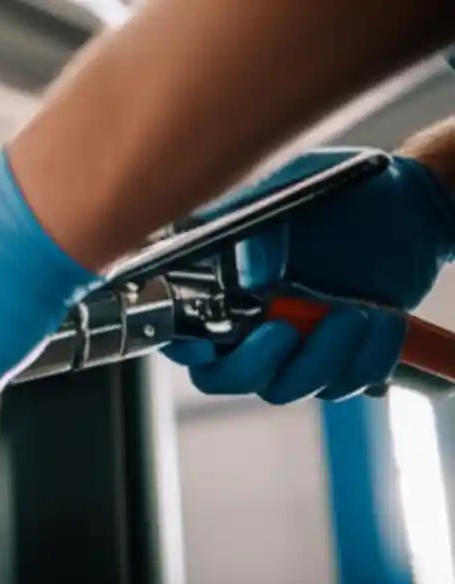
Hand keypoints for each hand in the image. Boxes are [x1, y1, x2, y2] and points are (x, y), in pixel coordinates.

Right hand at [164, 149, 454, 402]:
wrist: (409, 209)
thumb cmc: (339, 194)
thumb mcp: (289, 191)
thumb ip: (257, 227)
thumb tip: (248, 275)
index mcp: (215, 283)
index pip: (179, 331)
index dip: (187, 347)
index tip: (209, 344)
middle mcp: (246, 321)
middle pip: (225, 377)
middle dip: (257, 363)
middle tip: (286, 331)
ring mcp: (291, 346)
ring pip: (285, 387)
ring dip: (325, 357)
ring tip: (360, 314)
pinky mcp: (336, 361)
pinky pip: (340, 386)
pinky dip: (365, 361)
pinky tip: (383, 323)